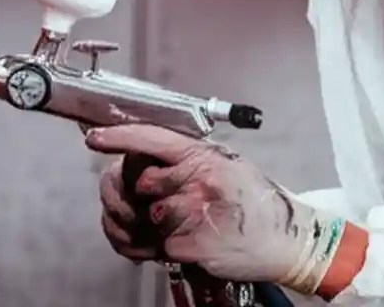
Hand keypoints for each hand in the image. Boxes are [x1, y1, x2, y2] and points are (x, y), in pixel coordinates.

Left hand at [86, 125, 364, 296]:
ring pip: (152, 217)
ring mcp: (196, 213)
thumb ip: (189, 160)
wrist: (287, 240)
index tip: (95, 137)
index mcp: (204, 156)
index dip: (119, 136)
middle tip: (175, 202)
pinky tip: (198, 241)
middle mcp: (199, 180)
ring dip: (164, 225)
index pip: (153, 139)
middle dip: (150, 196)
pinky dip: (174, 248)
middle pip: (144, 184)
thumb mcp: (225, 165)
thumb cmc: (256, 202)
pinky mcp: (194, 244)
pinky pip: (163, 245)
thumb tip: (150, 156)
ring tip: (195, 224)